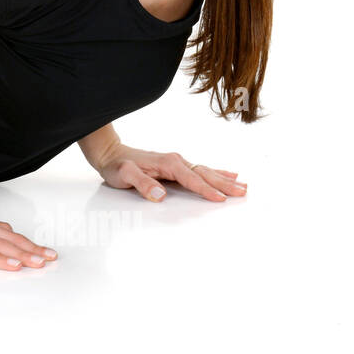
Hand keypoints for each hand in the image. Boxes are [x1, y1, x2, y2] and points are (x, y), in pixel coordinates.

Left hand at [92, 143, 245, 201]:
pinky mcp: (176, 167)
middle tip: (243, 193)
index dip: (206, 189)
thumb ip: (142, 183)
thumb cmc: (117, 166)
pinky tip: (228, 175)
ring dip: (225, 179)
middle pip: (205, 174)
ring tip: (243, 185)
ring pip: (206, 171)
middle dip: (224, 184)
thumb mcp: (124, 175)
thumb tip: (160, 194)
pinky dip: (216, 174)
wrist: (110, 154)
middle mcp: (176, 160)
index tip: (220, 199)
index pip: (191, 178)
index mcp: (168, 163)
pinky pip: (200, 171)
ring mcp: (177, 163)